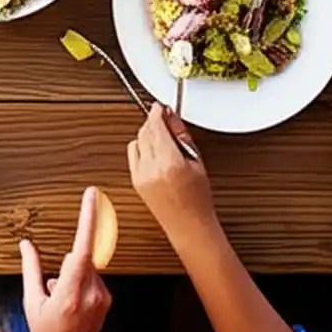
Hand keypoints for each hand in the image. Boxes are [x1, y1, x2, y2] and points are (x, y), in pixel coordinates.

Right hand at [20, 187, 111, 331]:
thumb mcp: (31, 303)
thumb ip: (30, 270)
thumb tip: (26, 245)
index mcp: (69, 293)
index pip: (82, 247)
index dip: (88, 218)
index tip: (91, 196)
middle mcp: (90, 293)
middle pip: (79, 258)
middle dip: (65, 265)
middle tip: (53, 291)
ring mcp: (101, 296)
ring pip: (85, 267)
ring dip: (71, 275)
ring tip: (61, 301)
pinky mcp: (106, 298)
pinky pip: (91, 278)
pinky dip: (78, 282)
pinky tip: (70, 302)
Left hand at [128, 104, 216, 244]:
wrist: (188, 225)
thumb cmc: (198, 198)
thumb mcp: (197, 162)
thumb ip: (182, 136)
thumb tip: (172, 116)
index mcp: (169, 163)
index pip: (156, 127)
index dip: (157, 113)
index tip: (160, 106)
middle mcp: (150, 168)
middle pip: (144, 132)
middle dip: (153, 122)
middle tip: (164, 119)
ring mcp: (139, 175)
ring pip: (136, 141)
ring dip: (147, 134)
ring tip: (163, 139)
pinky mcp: (134, 180)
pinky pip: (133, 154)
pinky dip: (141, 148)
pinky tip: (154, 152)